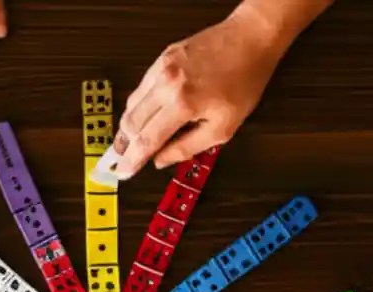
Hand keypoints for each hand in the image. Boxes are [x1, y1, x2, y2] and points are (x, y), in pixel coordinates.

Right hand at [113, 4, 289, 178]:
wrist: (250, 39)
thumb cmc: (244, 80)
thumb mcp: (224, 127)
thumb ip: (189, 147)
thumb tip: (162, 159)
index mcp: (183, 104)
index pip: (146, 141)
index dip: (133, 160)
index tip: (125, 171)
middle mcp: (167, 84)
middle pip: (131, 122)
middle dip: (125, 145)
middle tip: (122, 158)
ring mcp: (162, 67)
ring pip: (132, 104)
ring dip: (129, 125)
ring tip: (128, 141)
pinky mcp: (162, 57)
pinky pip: (141, 86)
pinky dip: (138, 104)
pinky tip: (142, 114)